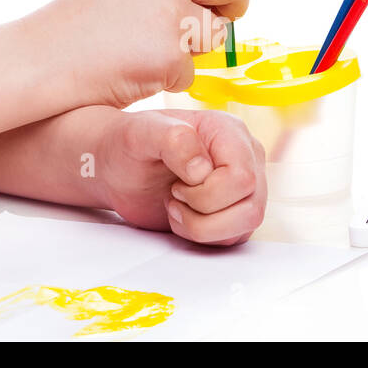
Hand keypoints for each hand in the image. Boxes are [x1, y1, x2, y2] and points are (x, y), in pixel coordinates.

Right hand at [26, 0, 252, 108]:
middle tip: (214, 25)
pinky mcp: (168, 55)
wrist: (40, 58)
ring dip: (194, 49)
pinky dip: (167, 78)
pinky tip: (132, 70)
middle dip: (235, 8)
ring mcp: (168, 14)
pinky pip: (191, 71)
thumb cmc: (82, 26)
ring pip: (218, 33)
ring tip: (147, 50)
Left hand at [95, 107, 266, 244]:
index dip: (207, 193)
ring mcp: (242, 185)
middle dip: (204, 214)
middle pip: (250, 207)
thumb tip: (202, 169)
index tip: (176, 185)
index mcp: (228, 130)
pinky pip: (234, 237)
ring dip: (202, 228)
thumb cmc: (127, 144)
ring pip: (246, 225)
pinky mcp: (234, 209)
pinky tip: (180, 216)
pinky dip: (202, 236)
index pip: (242, 177)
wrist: (117, 167)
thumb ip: (172, 139)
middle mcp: (244, 156)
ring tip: (174, 206)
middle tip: (173, 197)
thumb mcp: (140, 133)